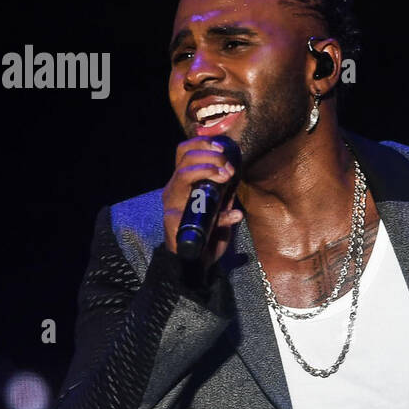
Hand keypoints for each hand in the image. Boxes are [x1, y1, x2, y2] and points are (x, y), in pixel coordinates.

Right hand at [161, 137, 243, 265]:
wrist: (195, 264)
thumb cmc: (207, 233)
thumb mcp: (220, 206)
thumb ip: (226, 191)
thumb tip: (237, 173)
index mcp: (183, 182)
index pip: (185, 152)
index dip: (202, 143)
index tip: (223, 147)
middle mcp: (174, 189)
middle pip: (185, 159)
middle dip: (211, 157)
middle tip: (229, 168)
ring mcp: (172, 205)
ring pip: (182, 175)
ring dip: (207, 171)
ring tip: (226, 177)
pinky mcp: (173, 223)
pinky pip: (194, 212)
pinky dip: (220, 215)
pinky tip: (233, 215)